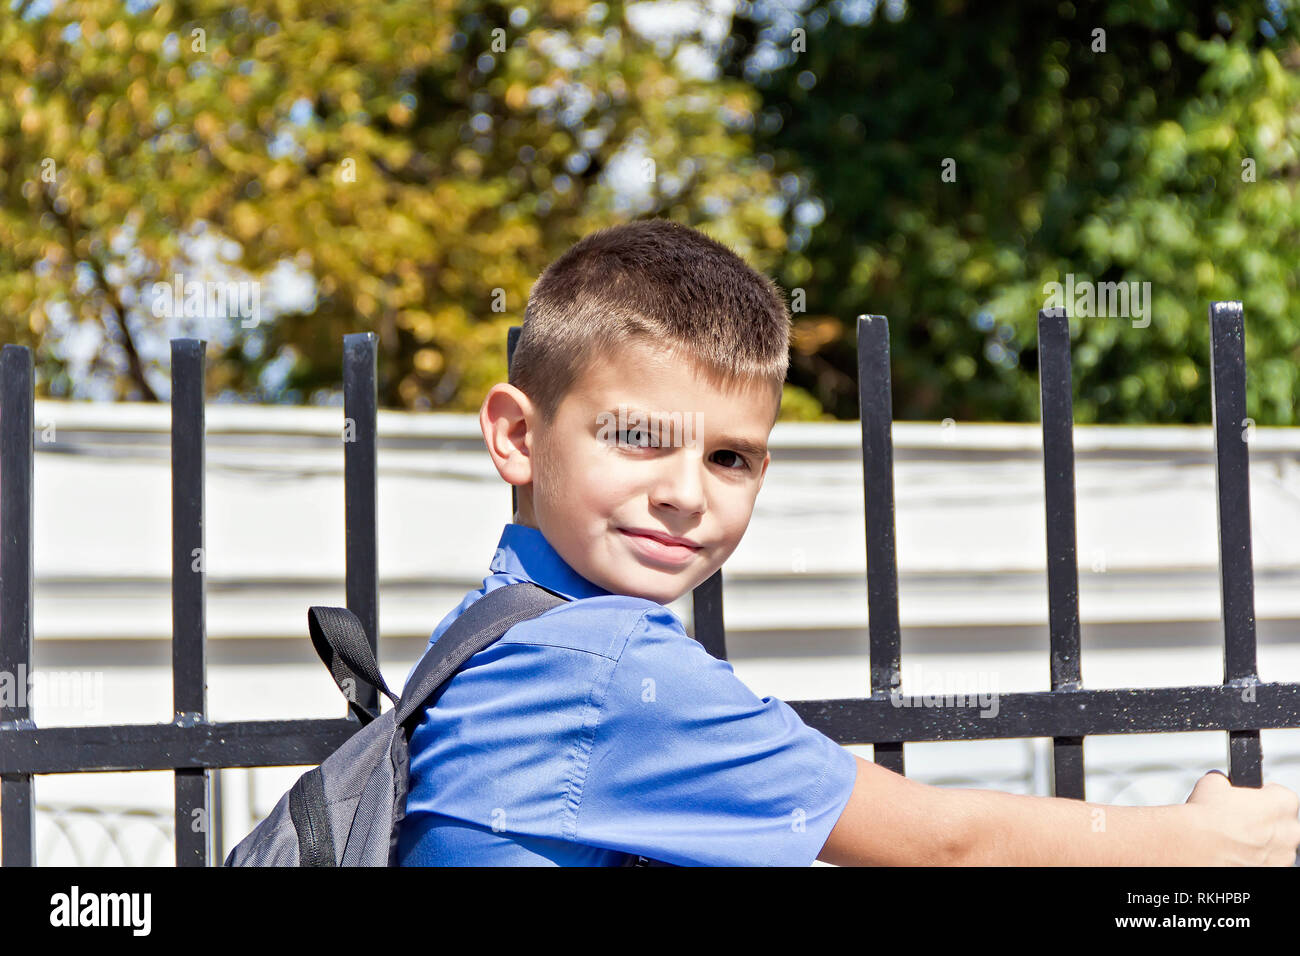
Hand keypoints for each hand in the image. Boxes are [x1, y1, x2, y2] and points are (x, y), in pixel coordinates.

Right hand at [1184, 770, 1299, 864]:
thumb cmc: (1206, 817)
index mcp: (1282, 803)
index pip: (1281, 794)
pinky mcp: (1272, 870)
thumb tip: (1225, 784)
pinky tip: (1235, 850)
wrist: (1195, 845)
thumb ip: (1229, 782)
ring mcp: (1283, 855)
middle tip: (1239, 818)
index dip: (1262, 795)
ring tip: (1234, 836)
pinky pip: (1268, 861)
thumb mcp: (1213, 782)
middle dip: (1264, 820)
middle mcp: (1289, 831)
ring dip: (1261, 840)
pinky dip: (1255, 857)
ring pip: (1276, 844)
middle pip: (1282, 822)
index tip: (1249, 799)